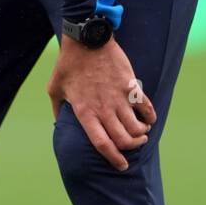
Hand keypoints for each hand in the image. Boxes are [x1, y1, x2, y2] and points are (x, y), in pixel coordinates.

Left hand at [46, 37, 156, 171]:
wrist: (86, 38)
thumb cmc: (68, 64)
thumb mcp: (54, 89)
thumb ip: (57, 110)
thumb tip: (58, 123)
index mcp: (85, 112)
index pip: (102, 144)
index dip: (113, 158)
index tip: (121, 165)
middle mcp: (103, 108)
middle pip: (123, 140)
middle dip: (131, 148)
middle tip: (133, 146)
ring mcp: (118, 97)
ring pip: (136, 127)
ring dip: (141, 134)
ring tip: (141, 133)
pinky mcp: (130, 85)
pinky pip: (146, 107)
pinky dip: (151, 116)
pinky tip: (149, 119)